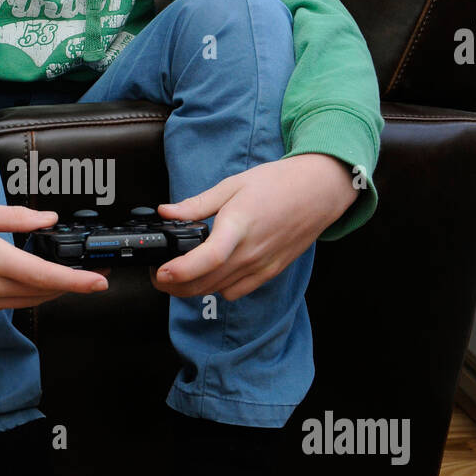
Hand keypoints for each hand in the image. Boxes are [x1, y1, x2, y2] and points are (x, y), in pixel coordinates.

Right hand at [0, 202, 109, 313]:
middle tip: (92, 274)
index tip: (100, 281)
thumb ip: (15, 218)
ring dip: (49, 292)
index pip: (43, 276)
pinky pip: (7, 305)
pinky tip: (30, 282)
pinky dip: (25, 295)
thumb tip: (48, 218)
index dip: (76, 281)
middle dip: (70, 286)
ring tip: (68, 278)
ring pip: (26, 302)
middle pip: (41, 293)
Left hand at [151, 154, 358, 300]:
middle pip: (206, 283)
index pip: (209, 258)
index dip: (181, 270)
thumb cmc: (277, 184)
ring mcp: (261, 266)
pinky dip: (217, 289)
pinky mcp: (269, 272)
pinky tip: (210, 275)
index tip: (160, 272)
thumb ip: (197, 204)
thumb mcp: (232, 185)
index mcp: (239, 225)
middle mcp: (251, 252)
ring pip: (217, 291)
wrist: (318, 191)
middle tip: (157, 275)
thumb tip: (166, 212)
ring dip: (192, 289)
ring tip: (178, 275)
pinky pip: (236, 292)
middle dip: (174, 285)